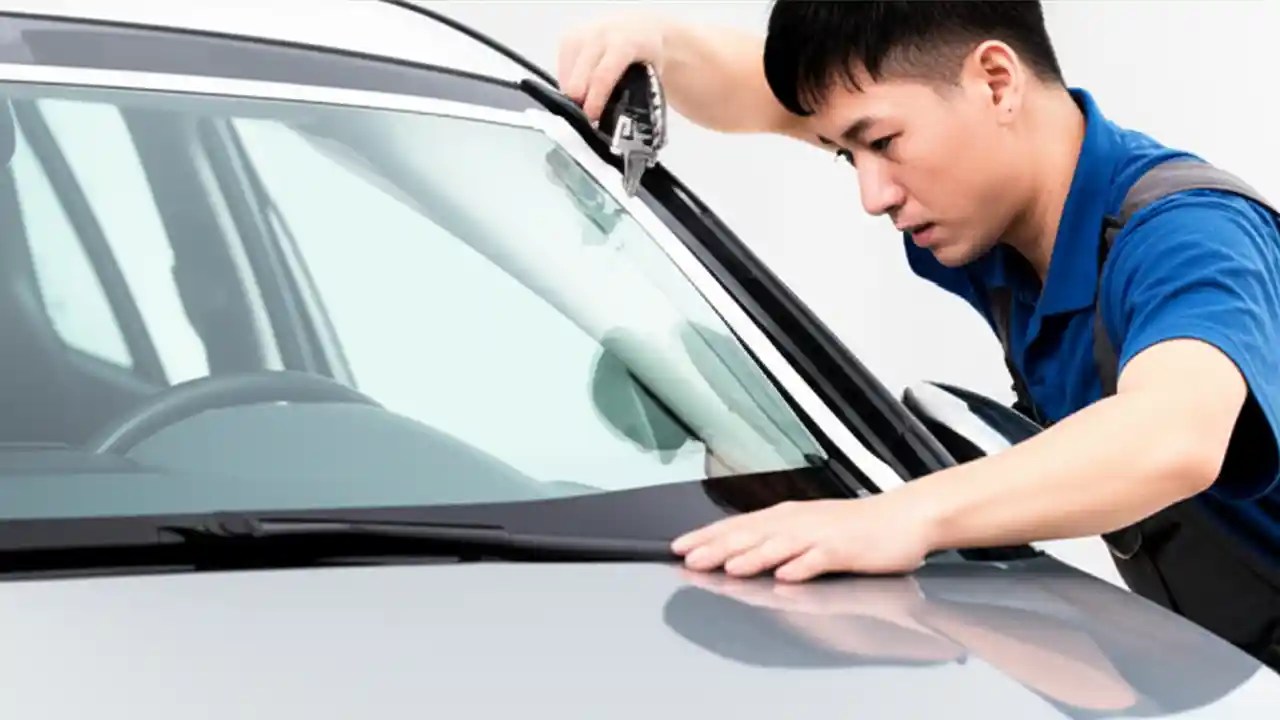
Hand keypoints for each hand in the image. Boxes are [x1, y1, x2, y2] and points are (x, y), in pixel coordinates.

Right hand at [556, 13, 667, 121]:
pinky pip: (561, 67)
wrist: (640, 28)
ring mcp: (582, 35)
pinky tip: (577, 94)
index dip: (595, 99)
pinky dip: (567, 85)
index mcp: (625, 43)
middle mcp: (600, 35)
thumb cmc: (647, 57)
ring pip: (567, 72)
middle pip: (580, 75)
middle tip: (583, 121)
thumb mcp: (651, 74)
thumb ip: (637, 94)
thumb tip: (621, 125)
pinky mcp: (568, 38)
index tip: (591, 117)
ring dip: (571, 95)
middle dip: (578, 101)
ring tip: (581, 110)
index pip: (603, 75)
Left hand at [670, 494, 937, 581]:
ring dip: (753, 556)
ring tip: (728, 568)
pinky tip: (785, 576)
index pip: (737, 525)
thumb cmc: (853, 527)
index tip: (678, 545)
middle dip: (718, 546)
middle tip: (689, 559)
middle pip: (751, 534)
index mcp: (786, 517)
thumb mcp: (806, 527)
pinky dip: (802, 567)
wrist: (903, 518)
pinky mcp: (845, 550)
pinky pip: (820, 560)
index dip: (707, 535)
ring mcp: (821, 536)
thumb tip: (736, 548)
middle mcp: (798, 522)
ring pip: (780, 545)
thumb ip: (774, 538)